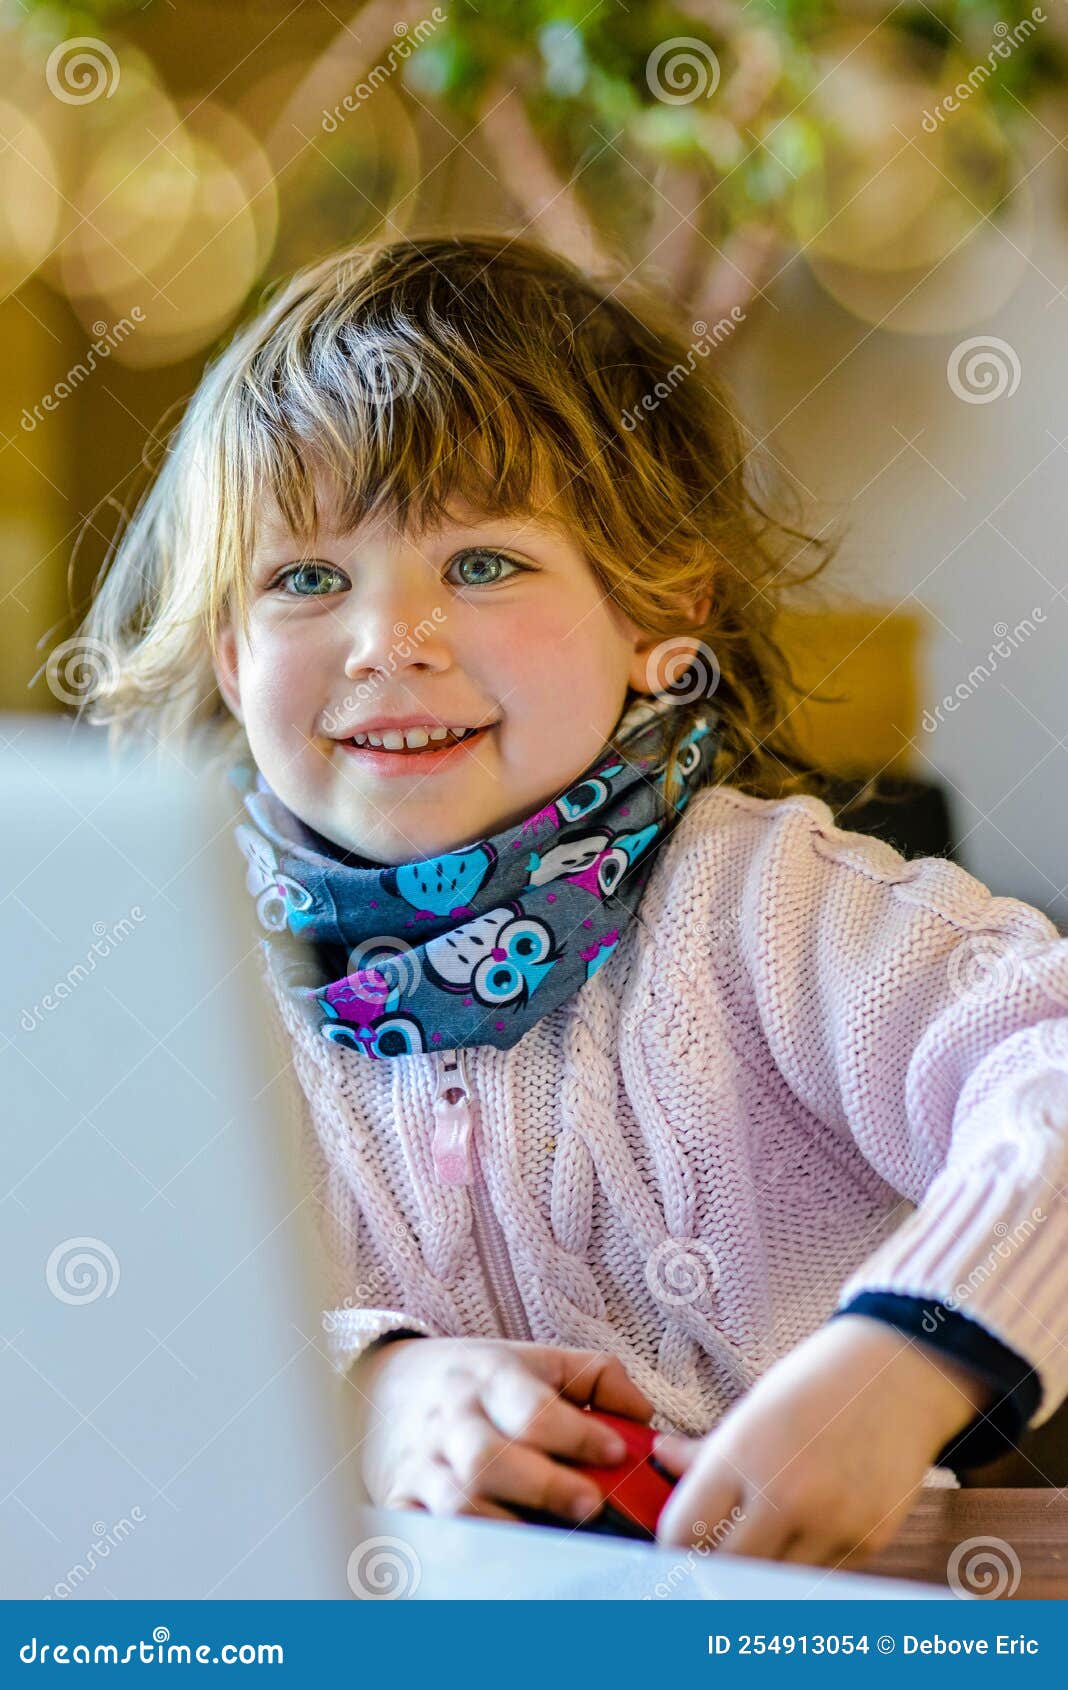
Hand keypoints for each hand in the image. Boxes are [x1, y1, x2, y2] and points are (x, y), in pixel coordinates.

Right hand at [356, 1336, 653, 1523]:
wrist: (388, 1386)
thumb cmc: (480, 1380)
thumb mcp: (536, 1359)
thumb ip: (597, 1377)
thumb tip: (642, 1417)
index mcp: (489, 1378)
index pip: (531, 1408)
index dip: (576, 1433)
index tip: (616, 1452)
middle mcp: (453, 1420)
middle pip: (489, 1458)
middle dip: (543, 1486)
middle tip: (590, 1504)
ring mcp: (424, 1463)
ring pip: (458, 1502)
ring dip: (506, 1525)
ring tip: (552, 1542)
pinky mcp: (401, 1499)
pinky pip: (421, 1532)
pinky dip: (454, 1548)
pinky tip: (495, 1561)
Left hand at [654, 1315, 992, 1568]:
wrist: (897, 1375)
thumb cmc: (815, 1386)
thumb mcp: (751, 1409)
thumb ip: (704, 1451)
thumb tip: (662, 1457)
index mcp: (742, 1454)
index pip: (683, 1533)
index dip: (675, 1547)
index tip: (679, 1548)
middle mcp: (784, 1494)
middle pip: (726, 1570)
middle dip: (717, 1565)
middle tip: (720, 1552)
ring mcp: (830, 1523)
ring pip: (774, 1581)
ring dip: (765, 1567)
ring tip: (771, 1534)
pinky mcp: (867, 1541)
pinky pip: (820, 1574)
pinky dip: (808, 1560)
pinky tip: (814, 1525)